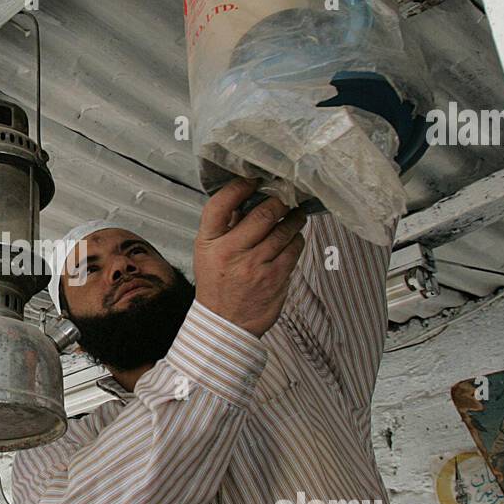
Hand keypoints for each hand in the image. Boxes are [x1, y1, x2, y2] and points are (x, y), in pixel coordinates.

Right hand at [193, 180, 307, 336]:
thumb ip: (224, 226)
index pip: (221, 204)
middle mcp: (231, 252)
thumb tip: (246, 197)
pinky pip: (294, 248)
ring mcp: (255, 265)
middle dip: (278, 201)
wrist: (225, 324)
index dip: (239, 186)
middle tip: (284, 197)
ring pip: (284, 229)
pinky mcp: (276, 277)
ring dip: (293, 218)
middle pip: (262, 213)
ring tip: (295, 214)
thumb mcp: (207, 253)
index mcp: (210, 242)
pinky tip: (293, 238)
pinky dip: (297, 239)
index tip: (254, 179)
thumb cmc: (217, 284)